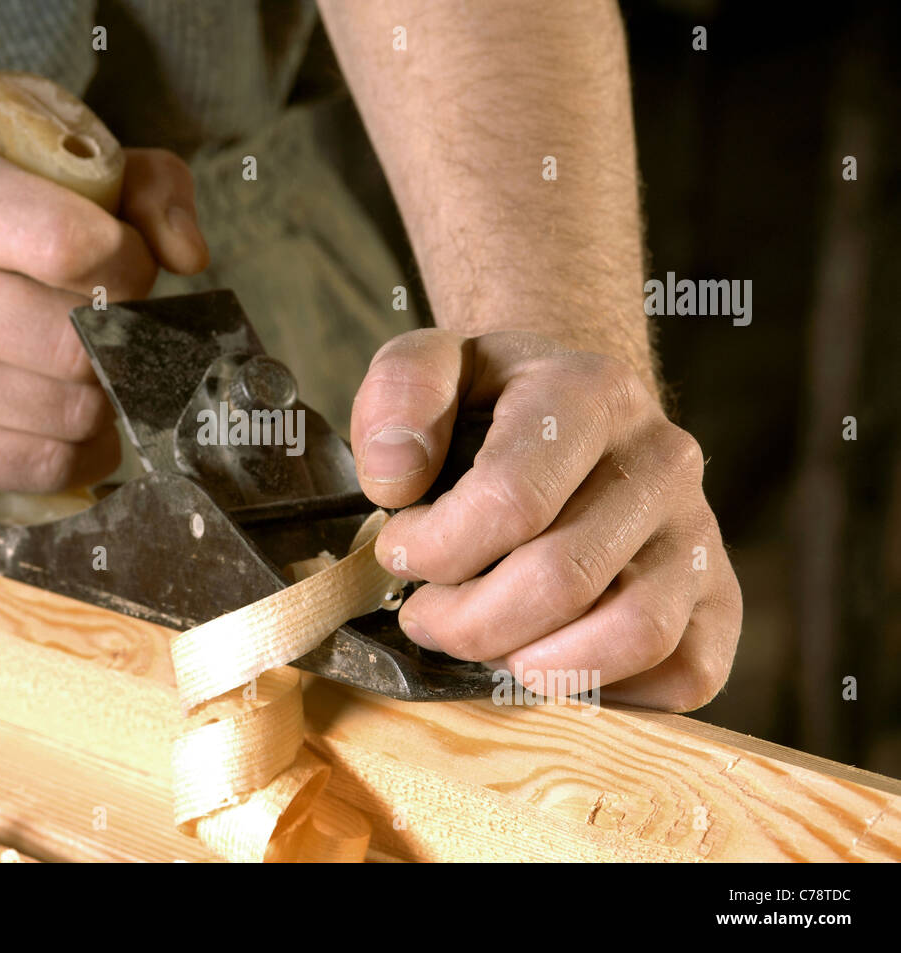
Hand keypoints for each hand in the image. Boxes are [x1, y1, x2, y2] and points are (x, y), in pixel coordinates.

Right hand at [0, 145, 208, 497]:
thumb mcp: (46, 184)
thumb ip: (141, 188)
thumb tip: (189, 256)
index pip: (73, 243)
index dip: (129, 266)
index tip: (123, 271)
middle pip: (80, 342)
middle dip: (115, 342)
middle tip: (99, 331)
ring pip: (76, 412)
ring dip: (101, 401)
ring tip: (74, 375)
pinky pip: (50, 465)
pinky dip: (78, 450)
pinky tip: (55, 421)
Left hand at [351, 329, 740, 711]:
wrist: (575, 416)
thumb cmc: (490, 405)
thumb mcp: (431, 364)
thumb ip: (400, 394)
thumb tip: (396, 481)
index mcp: (590, 392)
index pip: (511, 499)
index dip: (435, 548)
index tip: (400, 552)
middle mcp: (662, 459)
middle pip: (562, 578)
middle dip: (467, 620)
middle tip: (426, 614)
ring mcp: (699, 532)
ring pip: (635, 632)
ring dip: (533, 662)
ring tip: (481, 641)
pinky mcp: (721, 599)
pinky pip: (684, 672)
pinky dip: (604, 687)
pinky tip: (544, 655)